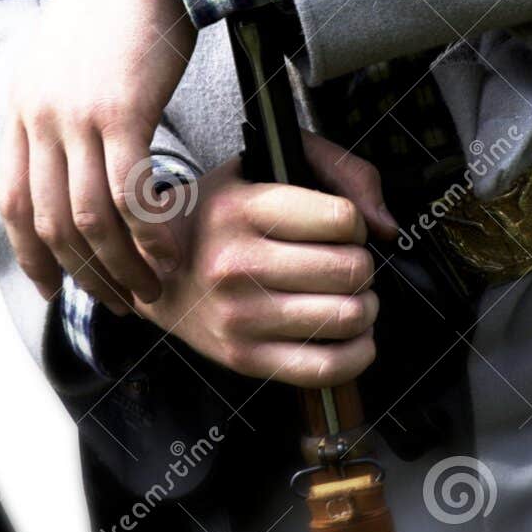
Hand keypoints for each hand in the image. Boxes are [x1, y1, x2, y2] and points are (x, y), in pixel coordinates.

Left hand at [0, 0, 195, 311]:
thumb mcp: (74, 58)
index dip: (32, 255)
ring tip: (152, 286)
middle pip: (50, 221)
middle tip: (120, 301)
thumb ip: (66, 106)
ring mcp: (77, 113)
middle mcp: (39, 115)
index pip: (13, 202)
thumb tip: (82, 152)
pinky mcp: (122, 108)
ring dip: (120, 263)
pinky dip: (148, 231)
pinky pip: (129, 192)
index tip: (55, 290)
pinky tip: (168, 249)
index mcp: (23, 106)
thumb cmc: (124, 3)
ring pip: (89, 217)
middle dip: (85, 274)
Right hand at [131, 134, 399, 386]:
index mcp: (243, 209)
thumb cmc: (217, 212)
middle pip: (350, 270)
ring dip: (364, 307)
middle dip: (362, 266)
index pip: (341, 219)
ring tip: (348, 296)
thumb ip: (338, 169)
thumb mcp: (264, 164)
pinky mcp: (243, 358)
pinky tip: (353, 336)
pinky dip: (358, 354)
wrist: (146, 265)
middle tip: (345, 263)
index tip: (340, 228)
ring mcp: (239, 315)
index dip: (355, 224)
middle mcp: (237, 263)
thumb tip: (385, 227)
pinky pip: (325, 367)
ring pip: (346, 317)